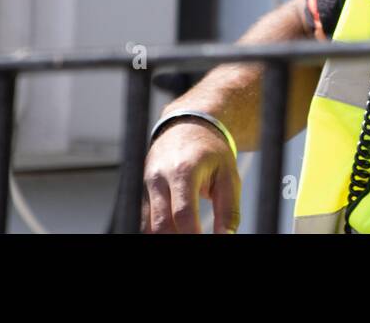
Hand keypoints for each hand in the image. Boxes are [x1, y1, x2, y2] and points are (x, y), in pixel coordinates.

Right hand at [141, 117, 240, 233]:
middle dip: (177, 240)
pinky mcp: (141, 193)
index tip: (206, 244)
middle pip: (160, 224)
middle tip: (195, 244)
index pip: (183, 213)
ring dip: (166, 237)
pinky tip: (173, 233)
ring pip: (148, 226)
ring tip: (186, 235)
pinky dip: (158, 232)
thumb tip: (226, 237)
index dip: (192, 235)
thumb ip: (228, 209)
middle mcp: (159, 177)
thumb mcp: (228, 175)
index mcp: (183, 170)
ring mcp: (146, 185)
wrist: (187, 126)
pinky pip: (145, 220)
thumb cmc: (211, 152)